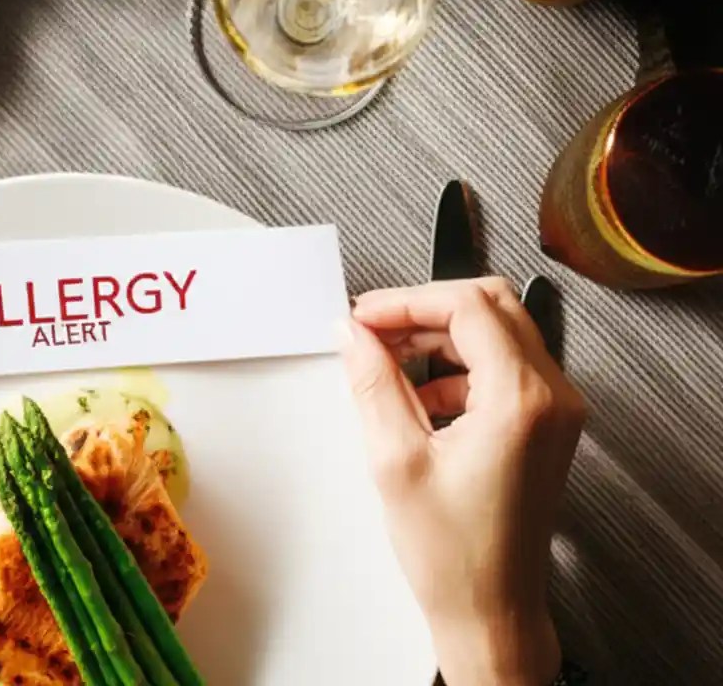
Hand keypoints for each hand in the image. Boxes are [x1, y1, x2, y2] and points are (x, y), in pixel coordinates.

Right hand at [339, 278, 585, 685]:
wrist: (491, 609)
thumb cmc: (455, 555)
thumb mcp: (395, 460)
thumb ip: (373, 383)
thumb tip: (354, 336)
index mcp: (521, 400)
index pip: (468, 307)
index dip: (407, 300)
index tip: (366, 315)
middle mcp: (551, 398)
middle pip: (491, 307)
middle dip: (425, 309)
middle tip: (374, 327)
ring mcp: (555, 412)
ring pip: (498, 334)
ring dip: (440, 336)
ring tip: (387, 360)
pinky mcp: (546, 426)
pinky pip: (504, 369)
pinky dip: (458, 367)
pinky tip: (418, 395)